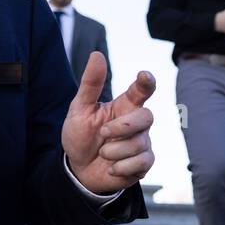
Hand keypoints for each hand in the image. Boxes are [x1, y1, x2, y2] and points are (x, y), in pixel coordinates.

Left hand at [61, 52, 155, 194]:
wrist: (78, 169)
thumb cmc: (80, 136)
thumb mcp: (79, 110)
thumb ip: (90, 85)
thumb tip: (97, 55)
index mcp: (124, 106)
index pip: (141, 90)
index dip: (146, 82)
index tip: (144, 76)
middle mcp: (137, 123)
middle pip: (147, 117)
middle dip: (123, 127)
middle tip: (103, 133)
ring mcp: (142, 143)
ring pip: (140, 143)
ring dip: (114, 151)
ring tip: (102, 153)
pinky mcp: (143, 163)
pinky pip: (141, 162)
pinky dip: (121, 167)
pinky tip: (110, 167)